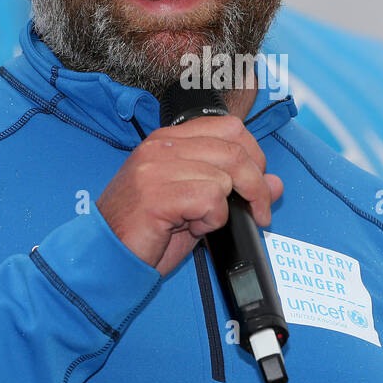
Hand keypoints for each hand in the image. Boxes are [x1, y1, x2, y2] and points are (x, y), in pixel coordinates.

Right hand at [96, 115, 283, 275]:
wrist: (106, 256)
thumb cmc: (146, 232)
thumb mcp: (196, 205)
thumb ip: (233, 189)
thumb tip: (276, 184)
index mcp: (169, 140)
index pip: (229, 127)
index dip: (254, 155)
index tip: (258, 184)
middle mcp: (161, 147)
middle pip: (235, 149)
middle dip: (257, 185)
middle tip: (258, 213)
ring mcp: (156, 168)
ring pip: (225, 176)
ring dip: (224, 209)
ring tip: (201, 223)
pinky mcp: (156, 194)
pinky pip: (210, 200)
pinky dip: (211, 220)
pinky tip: (191, 228)